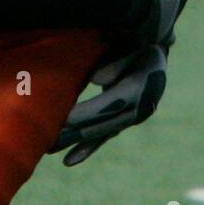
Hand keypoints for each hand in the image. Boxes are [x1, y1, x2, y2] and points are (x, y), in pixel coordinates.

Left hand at [50, 42, 169, 166]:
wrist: (154, 53)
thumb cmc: (137, 44)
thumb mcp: (131, 46)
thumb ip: (116, 62)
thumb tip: (96, 80)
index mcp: (138, 88)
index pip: (109, 105)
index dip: (87, 113)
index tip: (65, 118)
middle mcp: (137, 109)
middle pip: (102, 124)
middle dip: (75, 131)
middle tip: (49, 138)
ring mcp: (130, 119)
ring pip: (99, 133)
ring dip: (75, 142)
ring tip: (49, 149)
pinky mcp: (123, 123)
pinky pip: (103, 137)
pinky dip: (86, 149)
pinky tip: (68, 161)